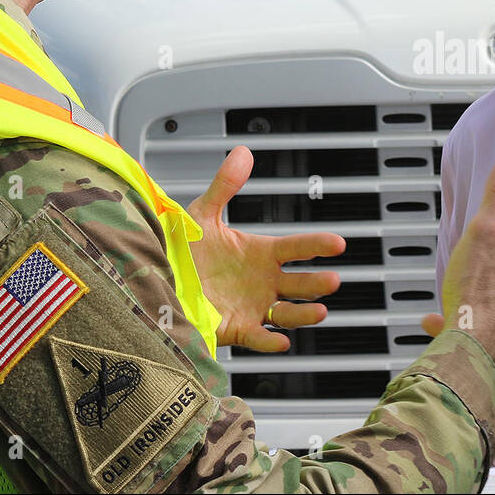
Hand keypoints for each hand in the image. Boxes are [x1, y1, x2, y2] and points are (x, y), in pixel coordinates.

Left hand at [187, 146, 342, 351]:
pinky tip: (281, 341)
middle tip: (332, 280)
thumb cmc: (183, 248)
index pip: (297, 248)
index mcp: (261, 253)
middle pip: (300, 284)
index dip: (317, 245)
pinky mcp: (237, 329)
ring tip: (320, 311)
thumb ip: (225, 186)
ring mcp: (253, 307)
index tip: (338, 243)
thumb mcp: (203, 214)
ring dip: (305, 314)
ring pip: (288, 313)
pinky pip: (259, 338)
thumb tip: (243, 152)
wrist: (156, 279)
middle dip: (317, 283)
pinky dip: (271, 342)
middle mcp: (263, 282)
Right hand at [421, 151, 494, 366]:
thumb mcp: (482, 231)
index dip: (494, 242)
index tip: (479, 250)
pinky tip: (447, 321)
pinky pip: (489, 323)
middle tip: (465, 275)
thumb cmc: (473, 291)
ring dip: (479, 296)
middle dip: (488, 269)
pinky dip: (470, 320)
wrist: (466, 348)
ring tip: (456, 299)